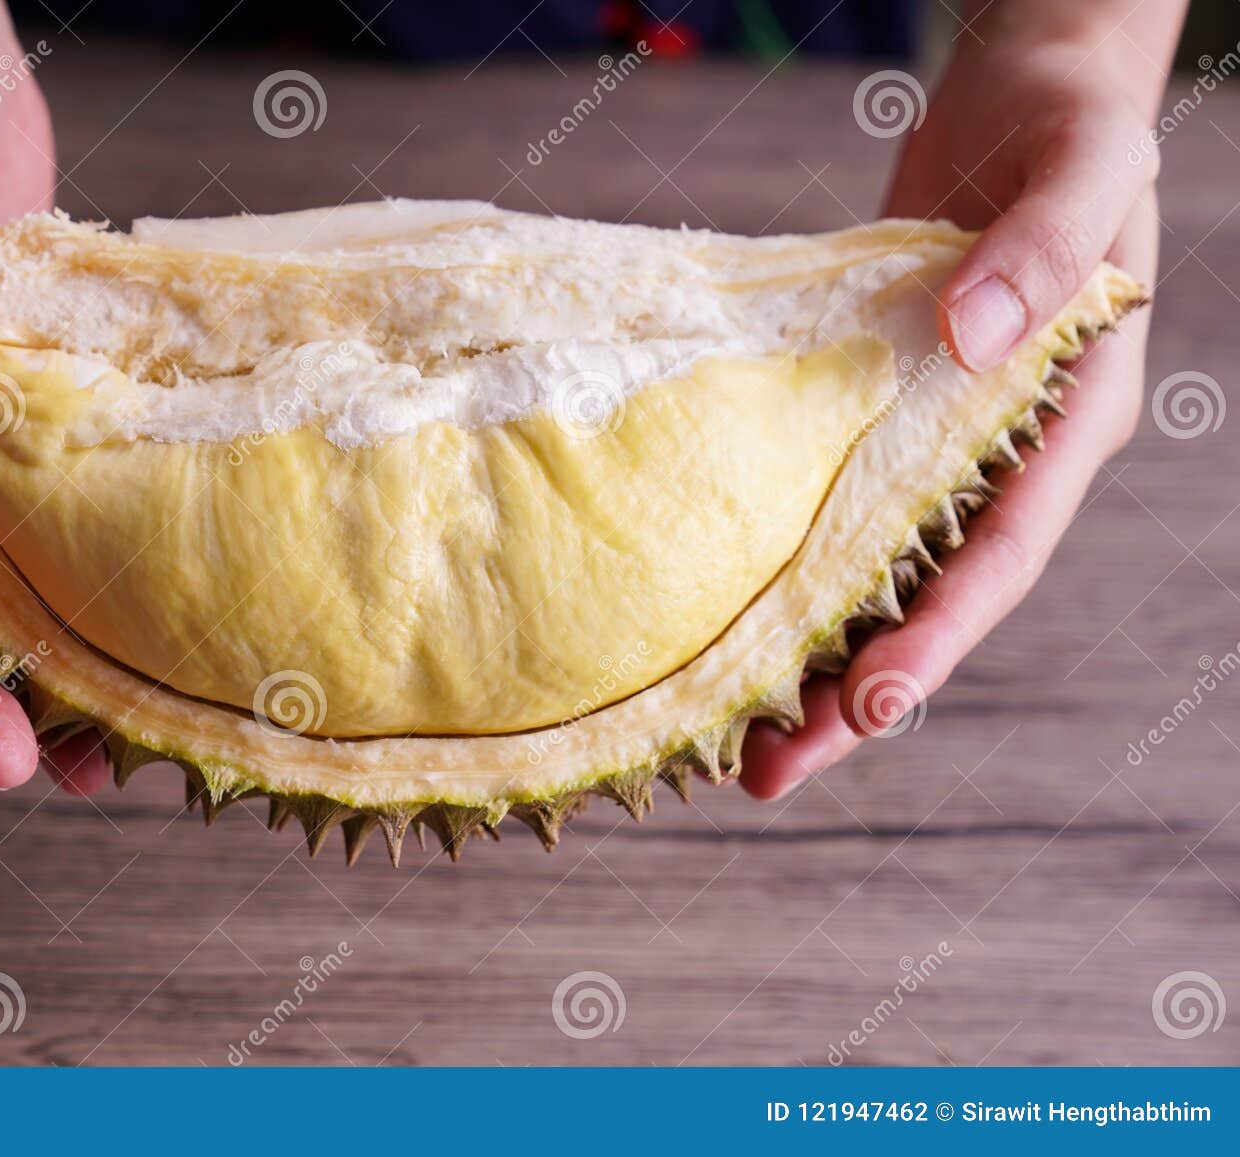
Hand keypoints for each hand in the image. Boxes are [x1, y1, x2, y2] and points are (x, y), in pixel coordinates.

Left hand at [739, 20, 1167, 800]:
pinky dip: (784, 569)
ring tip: (731, 736)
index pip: (1002, 555)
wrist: (1026, 89)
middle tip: (769, 774)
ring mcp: (936, 444)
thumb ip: (1035, 254)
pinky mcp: (874, 417)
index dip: (939, 636)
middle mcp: (1001, 456)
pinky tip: (723, 615)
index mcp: (1067, 423)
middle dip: (855, 695)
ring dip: (808, 656)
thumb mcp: (1077, 169)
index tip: (874, 704)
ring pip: (871, 574)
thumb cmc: (1070, 124)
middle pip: (926, 600)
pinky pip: (829, 509)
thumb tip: (969, 341)